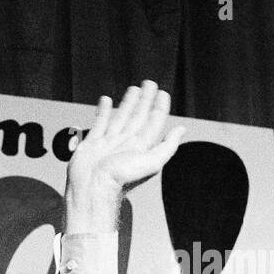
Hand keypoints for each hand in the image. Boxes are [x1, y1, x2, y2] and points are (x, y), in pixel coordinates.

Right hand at [65, 80, 184, 232]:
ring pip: (121, 117)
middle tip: (149, 84)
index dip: (159, 106)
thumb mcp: (152, 162)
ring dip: (128, 102)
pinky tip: (107, 101)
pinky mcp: (93, 144)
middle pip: (139, 116)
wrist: (92, 189)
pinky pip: (100, 123)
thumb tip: (181, 130)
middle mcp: (126, 143)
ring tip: (133, 89)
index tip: (162, 93)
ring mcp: (109, 143)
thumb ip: (167, 146)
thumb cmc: (119, 179)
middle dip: (145, 100)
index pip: (154, 122)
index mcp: (141, 147)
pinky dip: (104, 111)